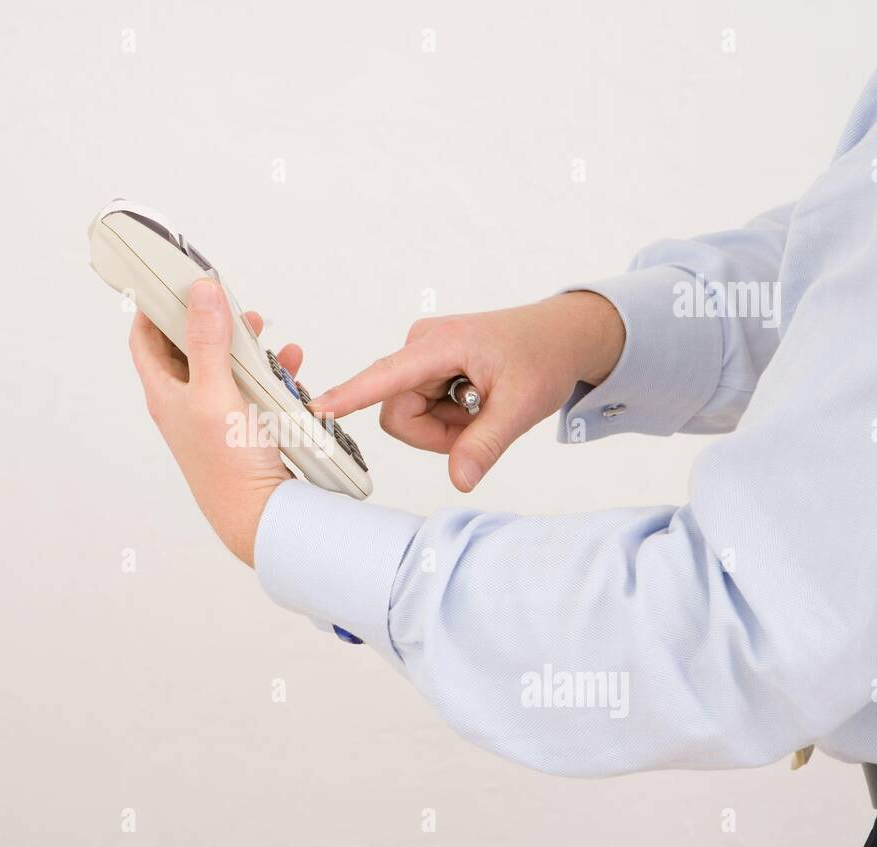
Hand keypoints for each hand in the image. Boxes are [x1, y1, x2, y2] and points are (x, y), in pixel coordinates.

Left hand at [128, 279, 301, 566]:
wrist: (260, 516)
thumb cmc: (229, 465)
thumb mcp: (215, 393)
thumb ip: (208, 341)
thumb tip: (200, 292)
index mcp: (165, 394)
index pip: (145, 340)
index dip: (151, 308)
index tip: (167, 281)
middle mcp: (185, 405)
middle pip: (187, 349)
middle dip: (208, 321)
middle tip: (226, 302)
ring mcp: (214, 418)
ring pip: (224, 368)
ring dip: (243, 347)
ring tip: (262, 331)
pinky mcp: (242, 429)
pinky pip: (253, 391)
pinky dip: (270, 374)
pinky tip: (289, 365)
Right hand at [308, 292, 623, 491]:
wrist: (561, 335)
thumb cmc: (544, 356)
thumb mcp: (523, 405)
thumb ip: (486, 443)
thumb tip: (459, 480)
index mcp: (440, 345)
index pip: (383, 377)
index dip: (348, 397)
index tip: (315, 411)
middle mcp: (420, 345)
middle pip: (397, 413)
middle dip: (435, 433)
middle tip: (480, 421)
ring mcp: (420, 356)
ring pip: (407, 416)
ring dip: (444, 427)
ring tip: (482, 407)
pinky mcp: (424, 366)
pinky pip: (418, 409)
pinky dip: (447, 417)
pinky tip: (474, 400)